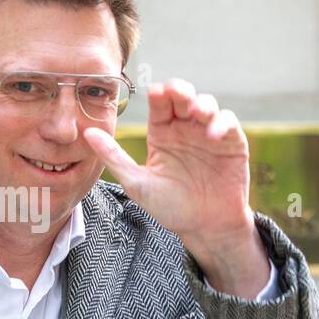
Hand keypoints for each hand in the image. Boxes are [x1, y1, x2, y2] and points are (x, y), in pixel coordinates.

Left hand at [82, 79, 270, 297]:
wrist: (204, 227)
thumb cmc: (170, 207)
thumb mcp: (138, 184)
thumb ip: (114, 158)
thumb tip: (87, 133)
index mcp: (162, 132)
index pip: (159, 103)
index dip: (159, 94)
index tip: (155, 94)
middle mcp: (185, 128)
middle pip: (183, 96)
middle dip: (180, 90)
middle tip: (175, 93)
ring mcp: (208, 133)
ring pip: (206, 104)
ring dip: (202, 104)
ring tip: (196, 113)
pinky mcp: (231, 142)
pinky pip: (228, 122)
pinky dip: (221, 123)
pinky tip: (212, 135)